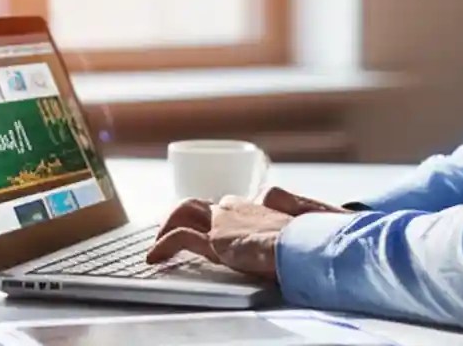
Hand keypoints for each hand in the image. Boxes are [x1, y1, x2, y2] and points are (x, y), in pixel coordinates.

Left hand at [145, 196, 289, 277]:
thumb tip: (285, 208)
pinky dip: (164, 244)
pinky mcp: (215, 238)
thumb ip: (287, 214)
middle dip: (184, 216)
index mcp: (257, 206)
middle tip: (171, 232)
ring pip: (185, 210)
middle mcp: (237, 208)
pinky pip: (180, 236)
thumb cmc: (307, 240)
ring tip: (158, 245)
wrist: (301, 246)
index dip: (213, 218)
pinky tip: (155, 257)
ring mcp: (224, 220)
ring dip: (168, 224)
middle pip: (202, 205)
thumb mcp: (300, 224)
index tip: (208, 230)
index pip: (227, 207)